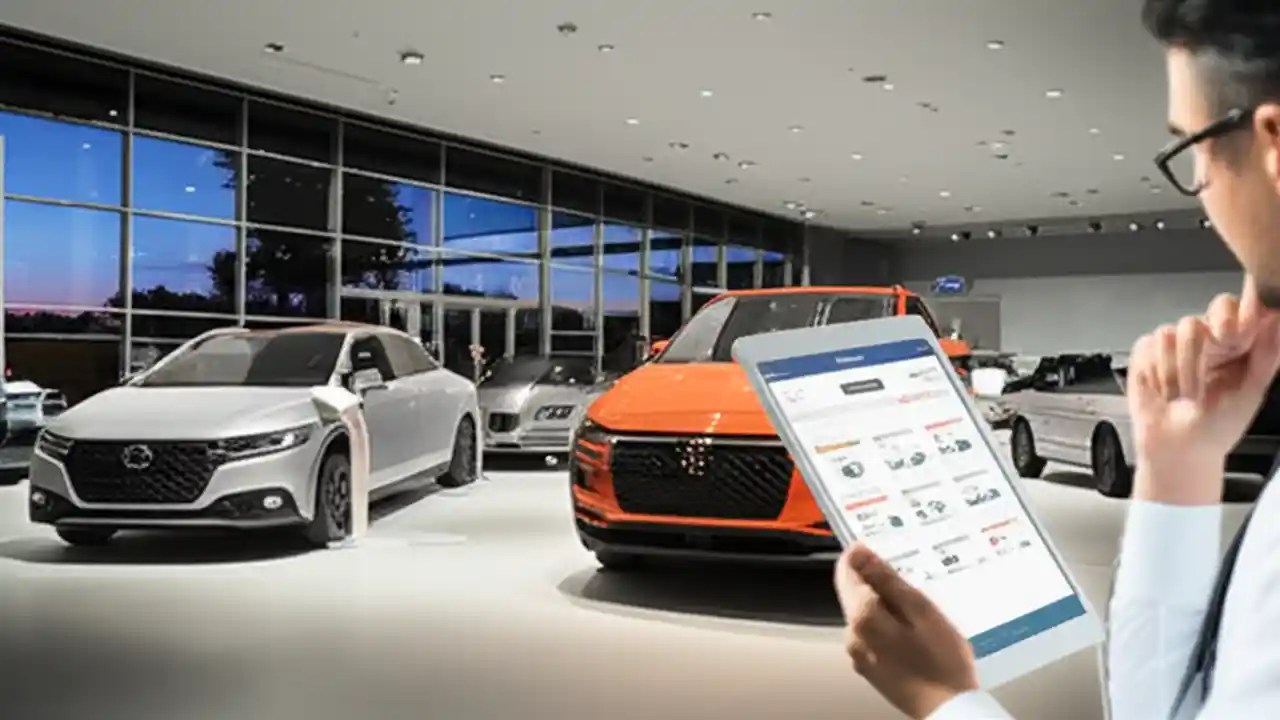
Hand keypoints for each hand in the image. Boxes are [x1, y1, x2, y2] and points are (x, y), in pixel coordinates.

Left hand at [835, 544, 977, 718]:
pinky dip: (888, 624)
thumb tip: (859, 553)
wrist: (949, 711)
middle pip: (855, 593)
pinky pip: (873, 634)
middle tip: (910, 577)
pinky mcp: (870, 667)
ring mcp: (859, 654)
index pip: (846, 571)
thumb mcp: (920, 611)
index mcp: (860, 618)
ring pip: (865, 614)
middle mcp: (851, 635)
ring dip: (885, 603)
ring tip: (918, 605)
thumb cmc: (942, 661)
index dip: (862, 555)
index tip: (883, 548)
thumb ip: (886, 580)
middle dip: (878, 581)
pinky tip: (913, 629)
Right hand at [1127, 276, 1279, 502]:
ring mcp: (1176, 342)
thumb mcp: (1251, 393)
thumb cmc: (1217, 427)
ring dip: (1181, 371)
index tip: (1236, 333)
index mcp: (1240, 343)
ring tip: (1186, 396)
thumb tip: (1277, 321)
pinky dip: (1158, 373)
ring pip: (1175, 331)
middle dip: (1206, 344)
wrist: (1177, 450)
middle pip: (1207, 313)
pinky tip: (1165, 391)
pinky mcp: (1147, 351)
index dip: (1241, 311)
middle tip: (1206, 370)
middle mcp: (1209, 337)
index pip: (1244, 307)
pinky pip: (1150, 345)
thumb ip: (1266, 355)